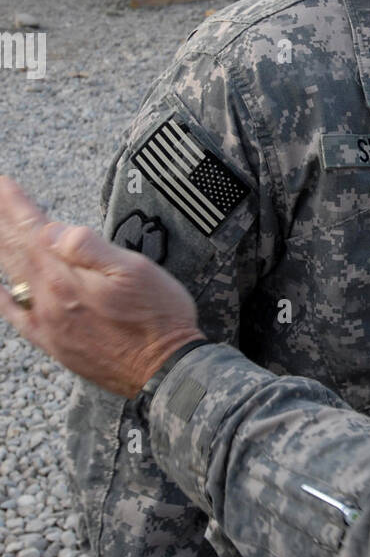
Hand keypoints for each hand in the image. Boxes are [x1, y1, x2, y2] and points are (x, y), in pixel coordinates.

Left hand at [0, 176, 204, 395]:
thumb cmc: (159, 318)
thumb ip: (90, 248)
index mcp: (69, 279)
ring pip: (13, 278)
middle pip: (17, 252)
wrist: (166, 371)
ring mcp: (49, 323)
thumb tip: (52, 230)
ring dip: (1, 250)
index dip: (15, 206)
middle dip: (2, 222)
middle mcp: (50, 301)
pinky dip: (2, 299)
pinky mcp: (54, 343)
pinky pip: (17, 317)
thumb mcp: (135, 271)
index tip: (3, 185)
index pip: (34, 232)